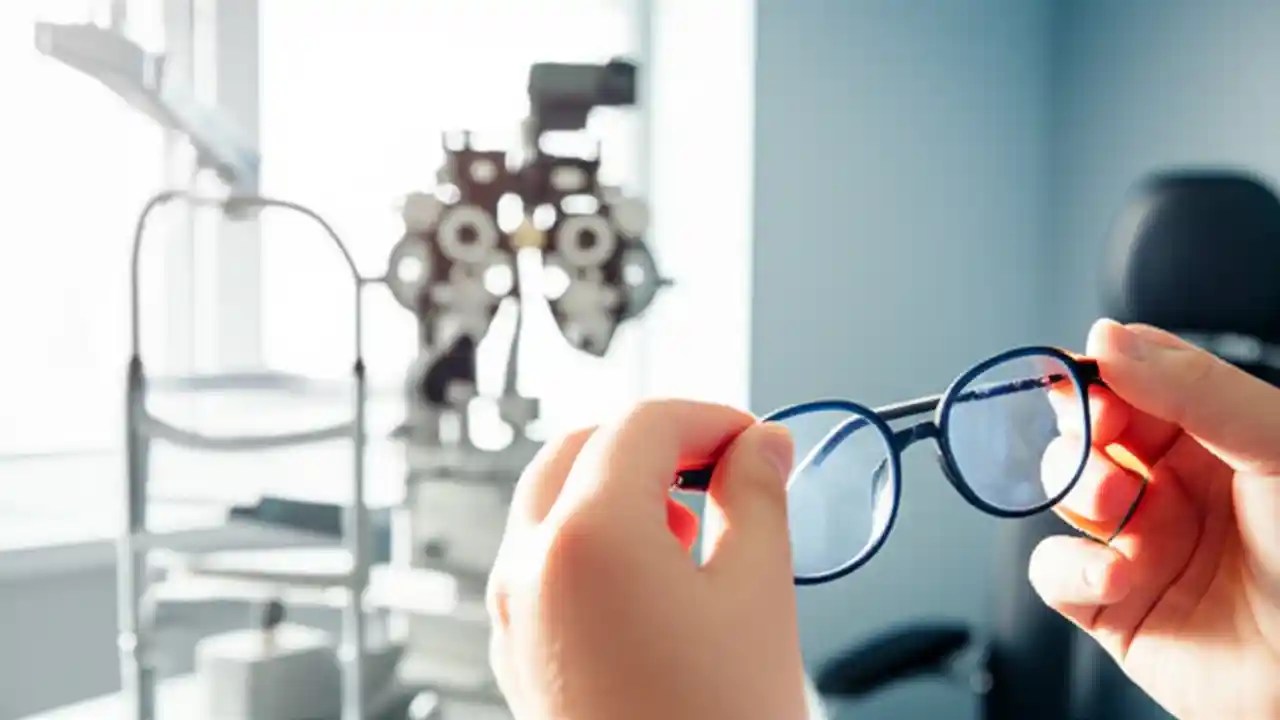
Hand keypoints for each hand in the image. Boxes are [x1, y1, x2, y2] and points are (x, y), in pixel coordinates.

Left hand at [485, 400, 809, 719]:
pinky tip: (651, 578)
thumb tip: (763, 445)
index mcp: (587, 536)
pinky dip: (589, 538)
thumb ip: (757, 497)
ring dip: (618, 487)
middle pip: (582, 448)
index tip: (754, 441)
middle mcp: (530, 565)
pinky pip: (539, 558)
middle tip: (722, 468)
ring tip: (692, 528)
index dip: (710, 419)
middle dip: (655, 444)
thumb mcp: (759, 594)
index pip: (644, 425)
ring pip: (551, 500)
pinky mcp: (516, 650)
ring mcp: (513, 611)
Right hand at [1030, 319, 1279, 718]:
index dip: (1099, 373)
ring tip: (1120, 506)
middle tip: (1102, 437)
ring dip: (1077, 490)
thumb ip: (1191, 386)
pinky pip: (1051, 571)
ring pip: (1062, 493)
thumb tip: (1107, 337)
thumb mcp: (1275, 445)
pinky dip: (1069, 568)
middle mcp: (1172, 488)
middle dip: (1082, 431)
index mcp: (1213, 439)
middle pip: (1085, 431)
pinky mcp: (1110, 606)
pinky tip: (1114, 574)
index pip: (1132, 379)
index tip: (1084, 374)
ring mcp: (1138, 545)